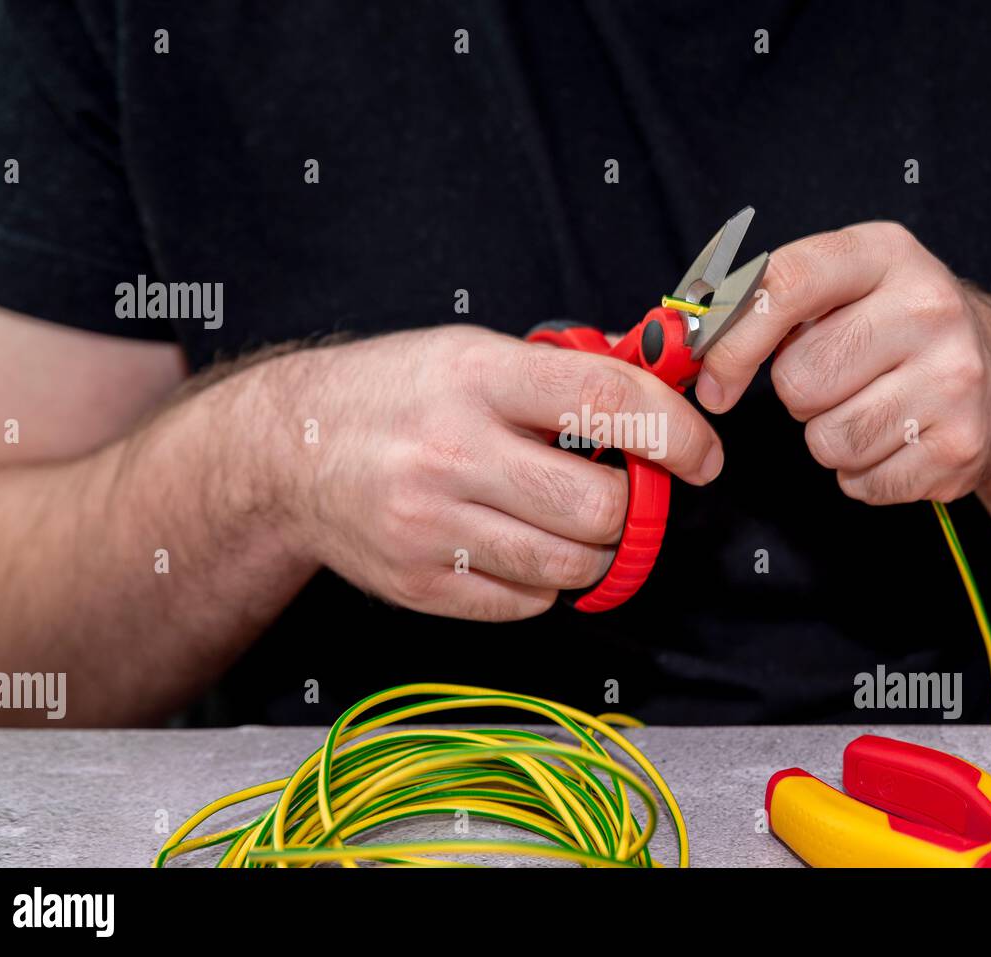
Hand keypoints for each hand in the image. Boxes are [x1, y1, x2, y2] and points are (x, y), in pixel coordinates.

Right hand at [263, 325, 722, 619]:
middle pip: (597, 508)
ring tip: (569, 519)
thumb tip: (662, 385)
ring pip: (569, 566)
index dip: (675, 432)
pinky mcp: (419, 583)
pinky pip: (526, 602)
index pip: (606, 402)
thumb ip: (564, 372)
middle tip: (625, 496)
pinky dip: (542, 581)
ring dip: (593, 550)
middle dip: (633, 509)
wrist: (288, 452)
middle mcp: (451, 450)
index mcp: (477, 376)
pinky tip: (517, 544)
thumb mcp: (473, 351)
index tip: (701, 455)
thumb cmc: (396, 393)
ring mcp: (431, 524)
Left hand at [696, 222, 990, 503]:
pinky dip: (862, 472)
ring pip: (827, 439)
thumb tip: (686, 343)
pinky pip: (862, 481)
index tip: (713, 380)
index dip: (733, 340)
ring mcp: (953, 378)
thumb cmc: (896, 330)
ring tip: (867, 409)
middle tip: (836, 382)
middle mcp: (928, 307)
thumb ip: (769, 300)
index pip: (785, 284)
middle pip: (800, 380)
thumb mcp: (847, 285)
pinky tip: (893, 440)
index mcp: (885, 253)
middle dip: (799, 395)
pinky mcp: (960, 444)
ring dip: (828, 437)